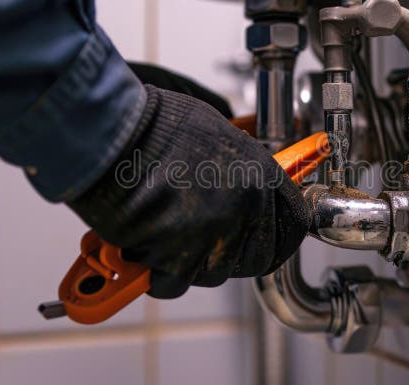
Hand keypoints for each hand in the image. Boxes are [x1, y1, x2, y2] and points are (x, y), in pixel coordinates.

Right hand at [67, 84, 309, 297]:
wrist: (114, 137)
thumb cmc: (154, 126)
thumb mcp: (214, 131)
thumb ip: (238, 163)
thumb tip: (242, 178)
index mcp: (260, 175)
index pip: (294, 222)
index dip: (280, 233)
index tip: (268, 236)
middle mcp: (245, 209)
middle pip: (260, 257)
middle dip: (237, 254)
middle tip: (212, 241)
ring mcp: (214, 237)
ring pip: (216, 272)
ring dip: (195, 262)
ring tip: (169, 232)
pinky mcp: (178, 259)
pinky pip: (176, 282)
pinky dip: (160, 273)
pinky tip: (148, 247)